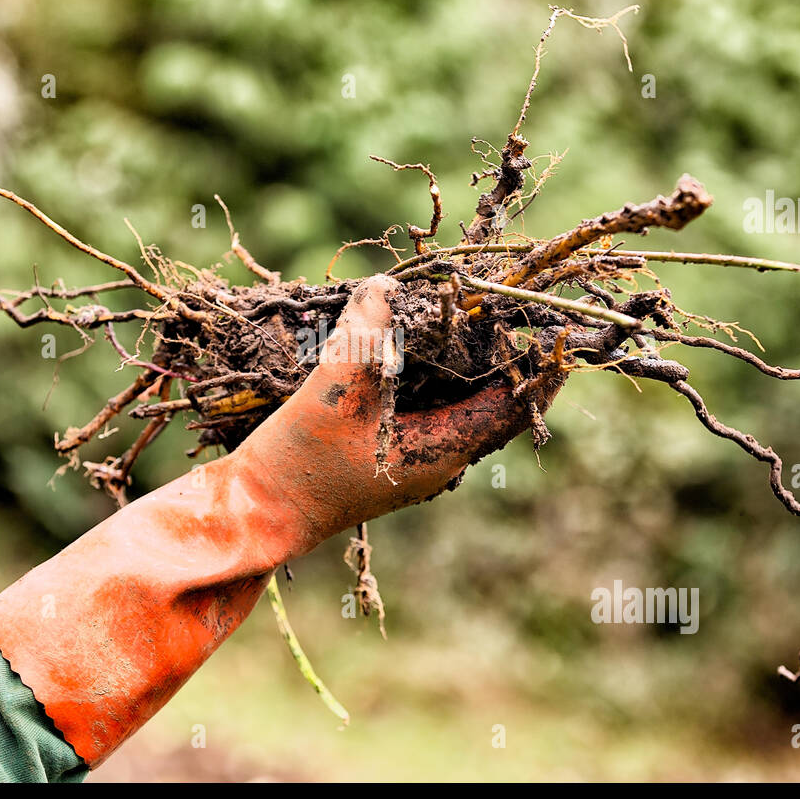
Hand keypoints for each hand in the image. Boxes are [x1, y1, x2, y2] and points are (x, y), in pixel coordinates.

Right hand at [234, 273, 559, 543]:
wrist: (254, 512)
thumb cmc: (300, 464)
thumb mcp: (334, 392)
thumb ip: (364, 336)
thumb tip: (386, 286)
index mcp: (444, 451)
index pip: (514, 405)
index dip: (535, 364)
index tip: (545, 320)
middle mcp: (438, 456)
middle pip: (488, 395)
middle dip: (493, 347)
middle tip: (491, 295)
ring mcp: (411, 453)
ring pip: (453, 395)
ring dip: (455, 353)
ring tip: (453, 304)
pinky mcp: (384, 445)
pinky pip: (420, 398)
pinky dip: (421, 366)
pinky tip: (400, 333)